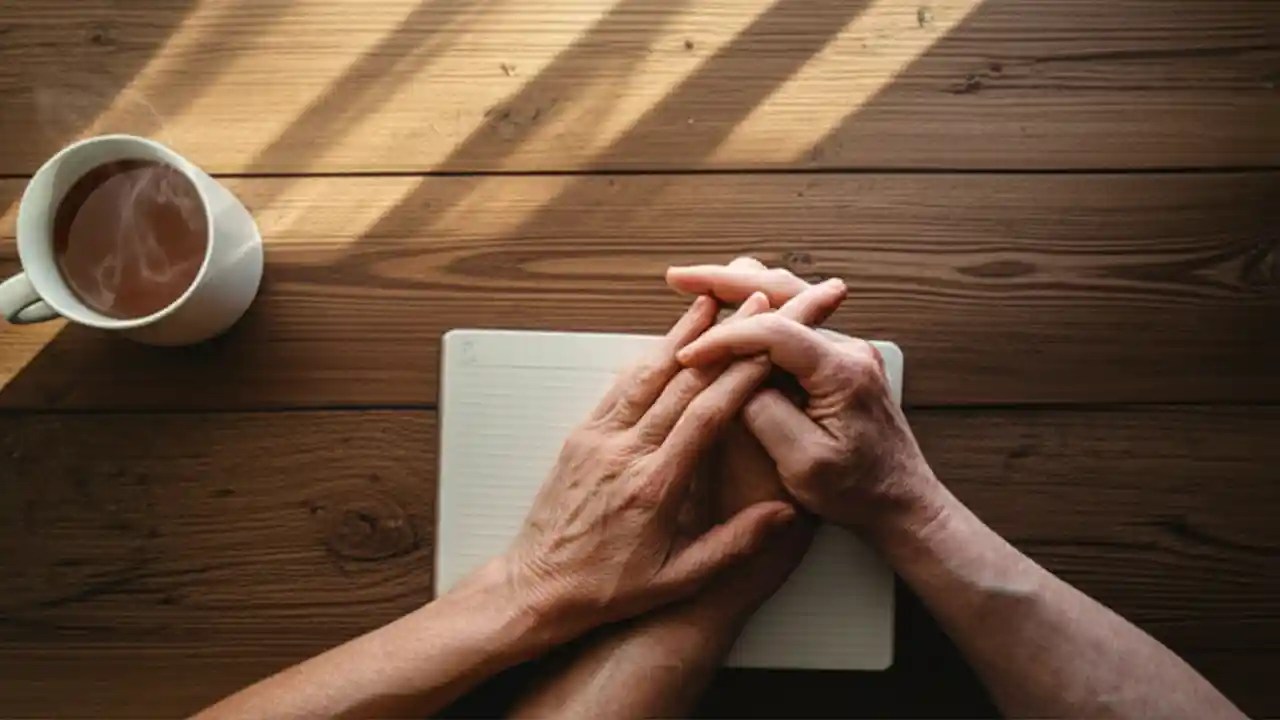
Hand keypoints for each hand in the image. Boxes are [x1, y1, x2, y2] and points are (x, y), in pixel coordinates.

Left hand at [499, 285, 845, 640]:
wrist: (539, 587)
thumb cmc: (608, 588)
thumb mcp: (679, 580)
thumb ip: (734, 544)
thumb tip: (784, 512)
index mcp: (655, 485)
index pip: (705, 414)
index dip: (739, 374)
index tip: (768, 345)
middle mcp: (624, 452)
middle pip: (680, 382)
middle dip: (721, 340)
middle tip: (750, 306)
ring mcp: (597, 439)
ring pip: (645, 374)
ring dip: (678, 335)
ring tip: (707, 303)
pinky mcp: (579, 437)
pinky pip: (617, 389)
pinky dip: (645, 360)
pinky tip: (662, 342)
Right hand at [668, 259, 939, 535]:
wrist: (903, 503)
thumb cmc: (859, 492)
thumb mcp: (803, 463)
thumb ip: (764, 415)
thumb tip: (727, 381)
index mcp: (843, 373)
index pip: (774, 332)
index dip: (724, 338)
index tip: (688, 356)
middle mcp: (849, 351)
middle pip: (783, 292)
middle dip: (726, 282)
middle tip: (679, 277)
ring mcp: (846, 352)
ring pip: (790, 297)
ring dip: (742, 287)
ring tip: (698, 283)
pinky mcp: (839, 362)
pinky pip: (795, 321)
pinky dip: (758, 310)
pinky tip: (730, 307)